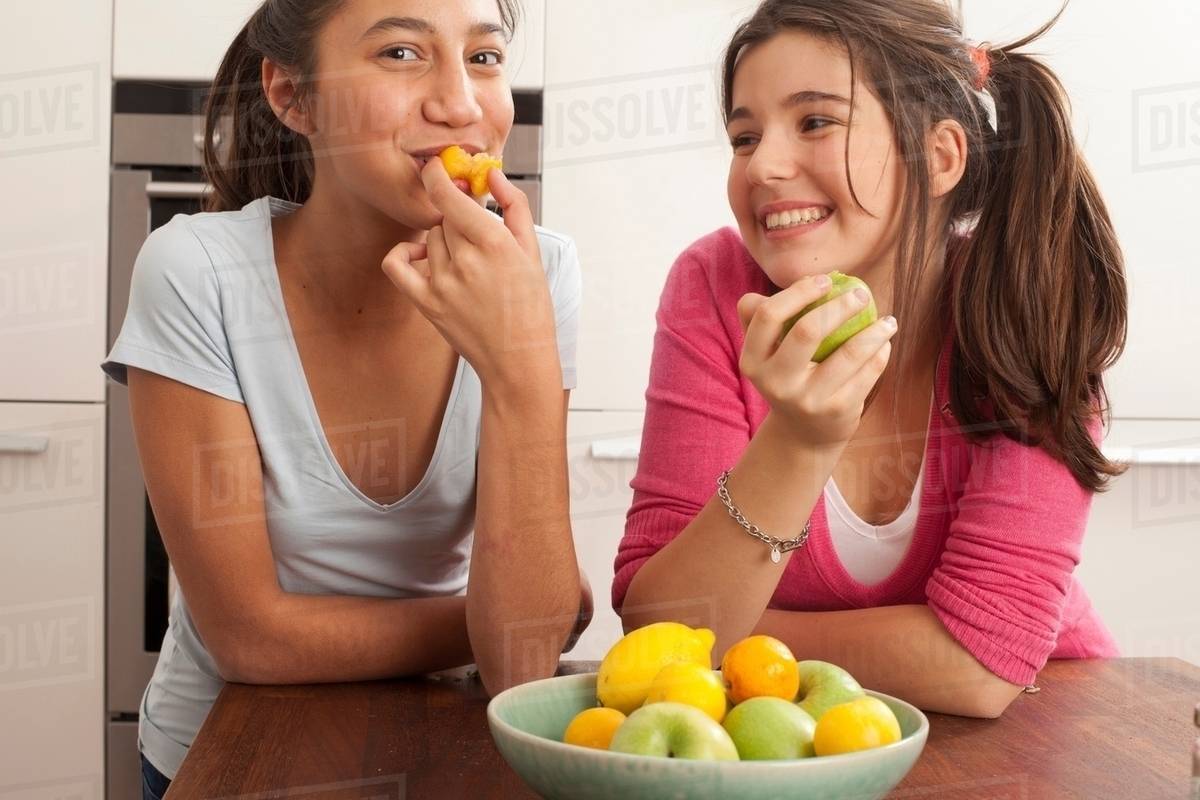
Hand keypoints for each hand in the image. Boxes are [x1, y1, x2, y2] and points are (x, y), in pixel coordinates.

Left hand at [382, 158, 559, 391]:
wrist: (518, 358)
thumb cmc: (530, 306)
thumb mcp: (533, 252)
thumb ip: (514, 206)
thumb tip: (492, 174)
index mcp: (493, 243)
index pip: (448, 195)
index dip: (436, 175)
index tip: (436, 167)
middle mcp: (464, 261)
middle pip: (444, 218)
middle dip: (458, 221)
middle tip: (476, 239)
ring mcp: (442, 283)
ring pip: (428, 240)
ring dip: (443, 242)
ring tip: (466, 262)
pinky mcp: (427, 303)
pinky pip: (397, 265)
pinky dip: (403, 254)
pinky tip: (420, 256)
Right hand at [736, 273, 897, 447]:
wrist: (803, 434)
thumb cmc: (787, 376)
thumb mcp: (765, 354)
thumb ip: (762, 318)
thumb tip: (794, 282)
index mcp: (753, 362)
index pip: (768, 315)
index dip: (798, 292)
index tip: (825, 281)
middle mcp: (776, 382)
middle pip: (808, 330)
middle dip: (840, 305)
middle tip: (861, 294)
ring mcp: (808, 399)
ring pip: (849, 353)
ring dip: (875, 330)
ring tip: (888, 320)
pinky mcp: (838, 411)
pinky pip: (869, 372)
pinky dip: (880, 352)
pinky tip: (884, 343)